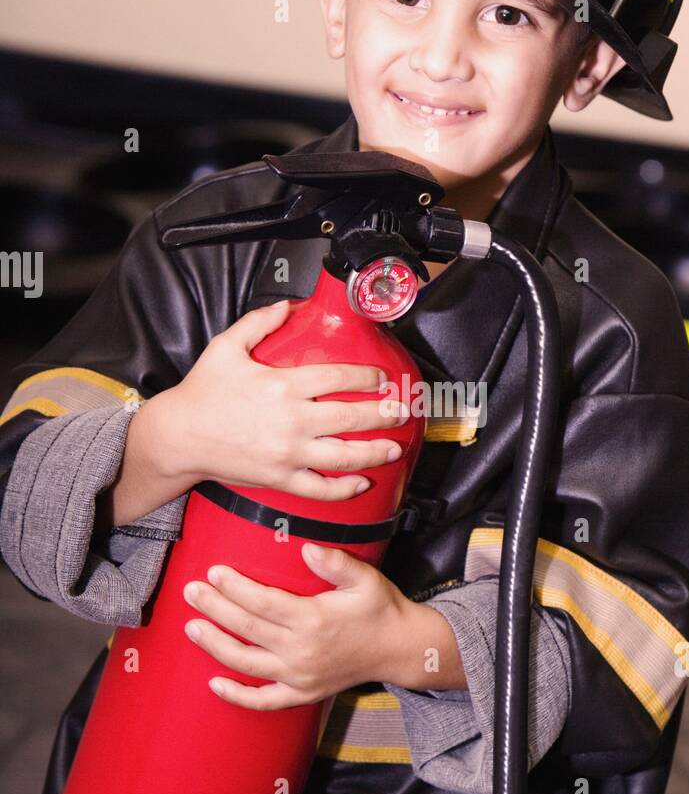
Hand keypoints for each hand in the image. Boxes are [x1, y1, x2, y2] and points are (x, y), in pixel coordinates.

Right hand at [155, 300, 408, 501]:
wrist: (179, 437)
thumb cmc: (202, 392)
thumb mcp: (226, 348)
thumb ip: (258, 323)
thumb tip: (287, 305)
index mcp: (283, 385)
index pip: (339, 377)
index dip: (368, 375)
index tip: (383, 376)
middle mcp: (291, 420)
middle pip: (352, 416)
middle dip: (385, 413)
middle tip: (404, 410)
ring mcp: (287, 453)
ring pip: (344, 455)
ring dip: (375, 451)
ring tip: (395, 446)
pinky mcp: (279, 478)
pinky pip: (319, 488)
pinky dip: (344, 488)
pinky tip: (361, 483)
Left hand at [181, 543, 414, 709]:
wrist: (400, 649)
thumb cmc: (380, 609)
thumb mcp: (365, 579)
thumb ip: (336, 563)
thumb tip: (307, 548)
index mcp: (314, 620)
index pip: (263, 602)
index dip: (234, 587)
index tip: (213, 572)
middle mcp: (302, 651)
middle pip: (247, 628)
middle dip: (215, 608)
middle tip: (190, 591)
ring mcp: (300, 677)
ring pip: (246, 663)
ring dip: (215, 645)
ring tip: (192, 627)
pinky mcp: (303, 694)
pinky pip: (264, 701)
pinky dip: (238, 696)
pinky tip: (214, 684)